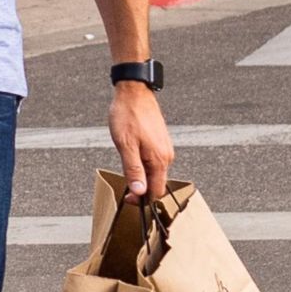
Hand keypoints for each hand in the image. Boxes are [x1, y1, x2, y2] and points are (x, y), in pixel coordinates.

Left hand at [108, 76, 173, 205]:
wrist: (134, 92)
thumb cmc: (127, 116)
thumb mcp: (125, 146)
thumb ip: (133, 170)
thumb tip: (140, 192)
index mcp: (159, 160)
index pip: (156, 191)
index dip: (142, 199)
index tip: (128, 198)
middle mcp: (166, 156)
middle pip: (156, 182)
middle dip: (142, 188)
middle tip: (124, 187)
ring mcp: (164, 148)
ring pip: (154, 172)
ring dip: (142, 175)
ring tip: (126, 168)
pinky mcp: (160, 141)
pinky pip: (154, 161)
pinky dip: (144, 165)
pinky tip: (133, 158)